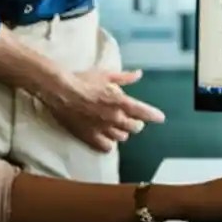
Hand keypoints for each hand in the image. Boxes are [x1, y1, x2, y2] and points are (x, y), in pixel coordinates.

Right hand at [43, 68, 165, 152]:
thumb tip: (139, 74)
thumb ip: (124, 77)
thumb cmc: (83, 80)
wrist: (61, 91)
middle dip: (136, 123)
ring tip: (118, 126)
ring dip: (123, 132)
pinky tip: (107, 138)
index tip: (160, 118)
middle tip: (132, 119)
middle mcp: (115, 118)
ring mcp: (103, 129)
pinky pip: (106, 147)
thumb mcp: (106, 74)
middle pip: (135, 127)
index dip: (155, 115)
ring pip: (122, 137)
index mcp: (120, 102)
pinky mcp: (90, 136)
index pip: (144, 112)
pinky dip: (109, 143)